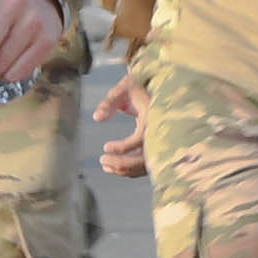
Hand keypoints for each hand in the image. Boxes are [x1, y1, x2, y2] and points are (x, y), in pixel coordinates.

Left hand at [93, 68, 149, 182]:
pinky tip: (113, 166)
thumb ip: (108, 103)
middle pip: (145, 158)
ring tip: (104, 165)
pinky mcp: (156, 148)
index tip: (105, 147)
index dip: (123, 147)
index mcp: (154, 117)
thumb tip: (96, 117)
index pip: (140, 139)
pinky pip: (146, 165)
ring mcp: (160, 142)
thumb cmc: (134, 88)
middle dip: (122, 164)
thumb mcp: (121, 90)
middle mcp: (160, 132)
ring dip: (125, 170)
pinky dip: (131, 169)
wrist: (151, 88)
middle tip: (102, 161)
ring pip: (145, 165)